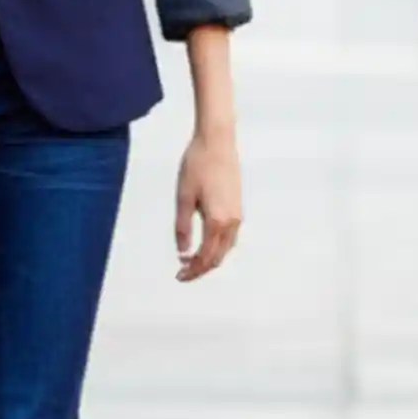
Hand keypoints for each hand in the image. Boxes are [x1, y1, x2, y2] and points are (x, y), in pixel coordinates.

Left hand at [174, 130, 242, 281]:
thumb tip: (183, 252)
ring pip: (226, 248)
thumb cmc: (197, 166)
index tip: (179, 276)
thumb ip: (183, 227)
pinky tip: (205, 244)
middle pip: (218, 257)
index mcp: (217, 221)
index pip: (206, 257)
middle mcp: (232, 222)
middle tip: (182, 273)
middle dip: (201, 268)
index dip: (193, 270)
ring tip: (191, 261)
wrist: (217, 142)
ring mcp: (238, 214)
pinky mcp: (238, 206)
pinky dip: (218, 246)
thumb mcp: (183, 197)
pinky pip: (230, 236)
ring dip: (210, 258)